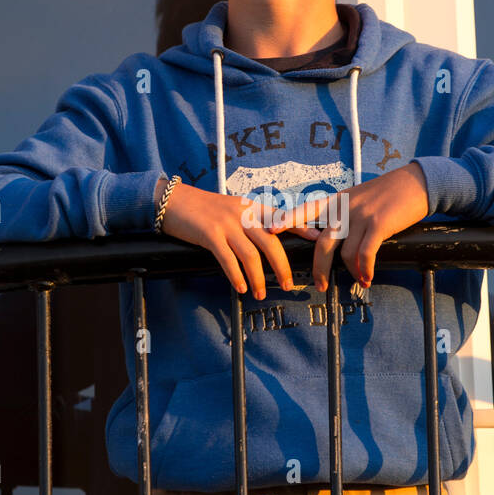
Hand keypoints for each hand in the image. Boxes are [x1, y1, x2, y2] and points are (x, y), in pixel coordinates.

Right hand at [158, 179, 318, 299]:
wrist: (175, 201)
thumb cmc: (205, 209)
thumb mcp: (234, 208)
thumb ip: (253, 220)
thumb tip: (272, 237)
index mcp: (252, 207)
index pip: (282, 217)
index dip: (301, 227)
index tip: (318, 238)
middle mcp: (243, 214)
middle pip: (271, 243)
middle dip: (282, 266)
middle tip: (288, 284)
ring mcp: (227, 224)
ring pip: (251, 255)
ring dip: (258, 278)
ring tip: (260, 294)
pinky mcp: (210, 234)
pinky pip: (228, 259)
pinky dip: (237, 276)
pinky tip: (241, 288)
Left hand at [266, 162, 429, 291]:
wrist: (416, 182)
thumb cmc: (388, 192)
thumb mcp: (359, 195)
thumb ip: (343, 212)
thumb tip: (332, 236)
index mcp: (337, 200)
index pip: (306, 210)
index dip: (286, 220)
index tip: (269, 230)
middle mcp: (344, 207)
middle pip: (322, 245)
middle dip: (320, 269)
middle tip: (320, 285)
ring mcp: (361, 215)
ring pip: (345, 253)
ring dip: (352, 272)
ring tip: (359, 280)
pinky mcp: (378, 224)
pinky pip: (365, 254)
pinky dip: (365, 270)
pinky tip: (368, 277)